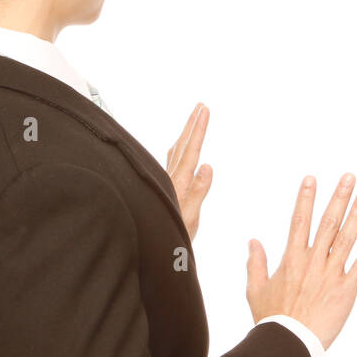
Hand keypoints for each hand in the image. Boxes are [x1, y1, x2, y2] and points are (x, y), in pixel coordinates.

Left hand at [165, 103, 211, 240]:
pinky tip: (178, 148)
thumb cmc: (172, 238)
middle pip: (182, 146)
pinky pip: (172, 161)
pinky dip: (179, 148)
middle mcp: (171, 179)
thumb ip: (198, 192)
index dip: (198, 130)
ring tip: (193, 120)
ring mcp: (166, 182)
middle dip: (192, 125)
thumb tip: (207, 166)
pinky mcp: (164, 187)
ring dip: (186, 134)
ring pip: (177, 151)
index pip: (191, 151)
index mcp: (179, 183)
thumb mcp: (189, 218)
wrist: (148, 250)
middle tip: (201, 106)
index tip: (204, 111)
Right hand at [246, 173, 356, 349]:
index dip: (305, 199)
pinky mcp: (345, 289)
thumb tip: (253, 241)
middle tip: (349, 178)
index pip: (299, 221)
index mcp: (292, 259)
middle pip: (327, 223)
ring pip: (345, 239)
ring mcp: (330, 274)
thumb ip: (256, 263)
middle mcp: (312, 261)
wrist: (288, 342)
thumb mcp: (256, 290)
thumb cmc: (271, 319)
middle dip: (338, 198)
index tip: (311, 179)